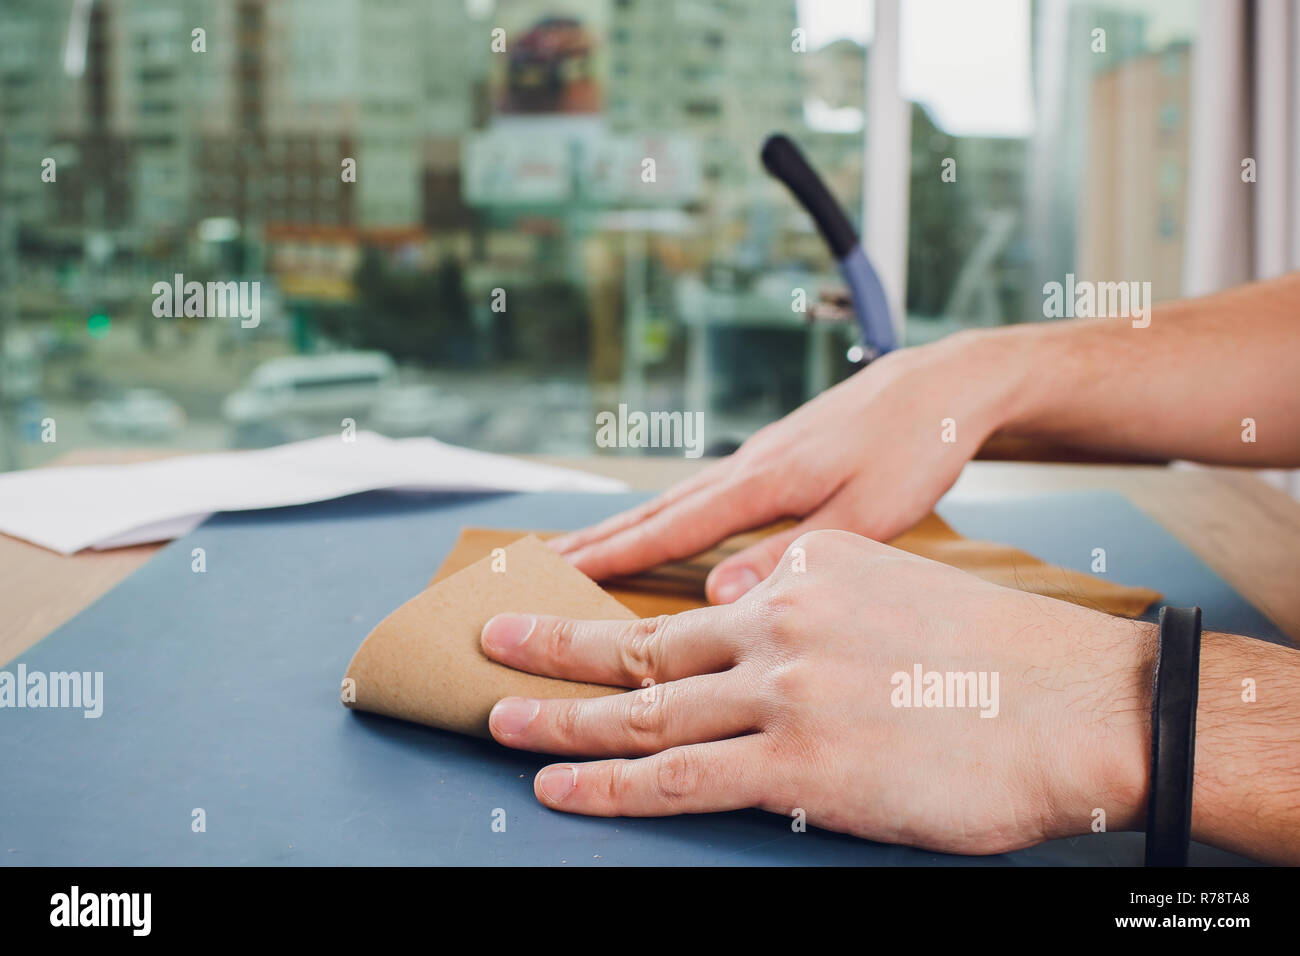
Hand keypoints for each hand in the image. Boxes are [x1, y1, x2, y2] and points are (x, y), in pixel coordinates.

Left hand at [482, 530, 1153, 854]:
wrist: (1083, 707)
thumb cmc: (1001, 658)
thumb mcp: (897, 583)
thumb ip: (813, 590)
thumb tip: (746, 606)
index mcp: (806, 569)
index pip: (694, 601)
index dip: (627, 614)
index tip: (579, 619)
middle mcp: (780, 620)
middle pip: (644, 640)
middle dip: (558, 642)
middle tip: (496, 639)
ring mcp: (782, 692)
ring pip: (643, 706)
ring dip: (560, 714)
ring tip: (499, 718)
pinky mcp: (796, 766)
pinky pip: (677, 777)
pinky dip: (608, 783)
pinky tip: (560, 785)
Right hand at [550, 332, 1023, 603]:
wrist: (943, 384)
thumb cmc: (913, 449)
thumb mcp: (865, 515)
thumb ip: (791, 556)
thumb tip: (717, 596)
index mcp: (764, 479)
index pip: (672, 527)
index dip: (612, 555)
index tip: (558, 576)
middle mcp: (748, 464)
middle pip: (655, 509)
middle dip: (595, 539)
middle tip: (536, 564)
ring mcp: (759, 457)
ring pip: (675, 500)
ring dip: (623, 526)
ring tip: (578, 549)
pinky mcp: (776, 457)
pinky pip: (703, 494)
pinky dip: (665, 516)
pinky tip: (661, 529)